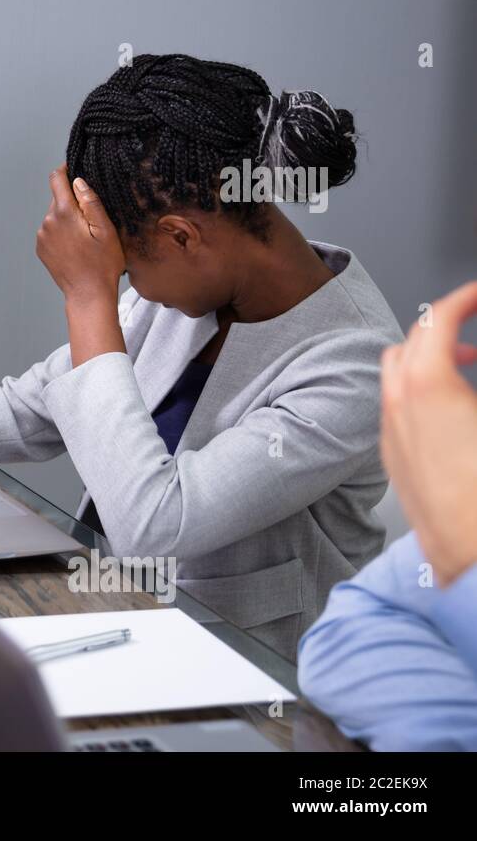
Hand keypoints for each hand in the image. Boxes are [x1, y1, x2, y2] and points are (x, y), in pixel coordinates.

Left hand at [34, 166, 124, 305]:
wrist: (88, 294)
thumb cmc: (102, 264)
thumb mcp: (106, 230)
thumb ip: (91, 202)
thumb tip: (78, 181)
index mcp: (64, 213)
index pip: (56, 179)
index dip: (66, 170)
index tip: (75, 170)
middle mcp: (47, 222)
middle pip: (57, 198)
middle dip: (73, 200)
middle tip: (91, 216)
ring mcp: (42, 236)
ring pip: (54, 215)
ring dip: (67, 217)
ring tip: (85, 235)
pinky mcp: (41, 248)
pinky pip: (51, 230)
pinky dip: (62, 231)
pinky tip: (76, 245)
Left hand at [380, 282, 476, 586]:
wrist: (472, 561)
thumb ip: (476, 370)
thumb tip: (472, 358)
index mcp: (427, 388)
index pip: (436, 318)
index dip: (462, 298)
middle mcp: (398, 409)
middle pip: (407, 345)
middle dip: (439, 329)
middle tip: (472, 328)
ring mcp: (392, 438)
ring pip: (396, 380)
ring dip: (428, 363)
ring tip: (469, 367)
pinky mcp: (395, 465)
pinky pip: (397, 412)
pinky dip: (420, 395)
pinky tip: (454, 413)